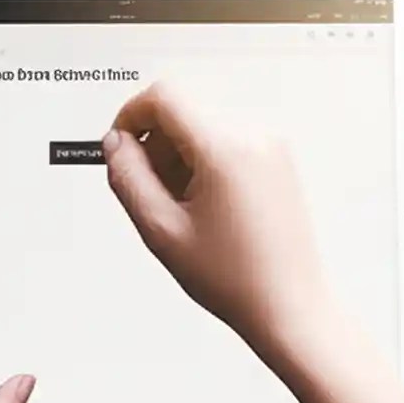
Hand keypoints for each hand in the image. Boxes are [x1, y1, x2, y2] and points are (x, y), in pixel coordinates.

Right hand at [102, 84, 332, 380]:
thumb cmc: (238, 279)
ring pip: (202, 127)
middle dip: (156, 146)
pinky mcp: (276, 160)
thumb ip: (128, 178)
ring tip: (183, 209)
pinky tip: (205, 207)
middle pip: (183, 111)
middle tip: (152, 195)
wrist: (289, 306)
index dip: (130, 116)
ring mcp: (270, 147)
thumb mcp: (162, 230)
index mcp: (226, 149)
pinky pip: (225, 142)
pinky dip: (204, 164)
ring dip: (179, 158)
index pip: (164, 96)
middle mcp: (253, 137)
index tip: (119, 145)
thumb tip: (115, 144)